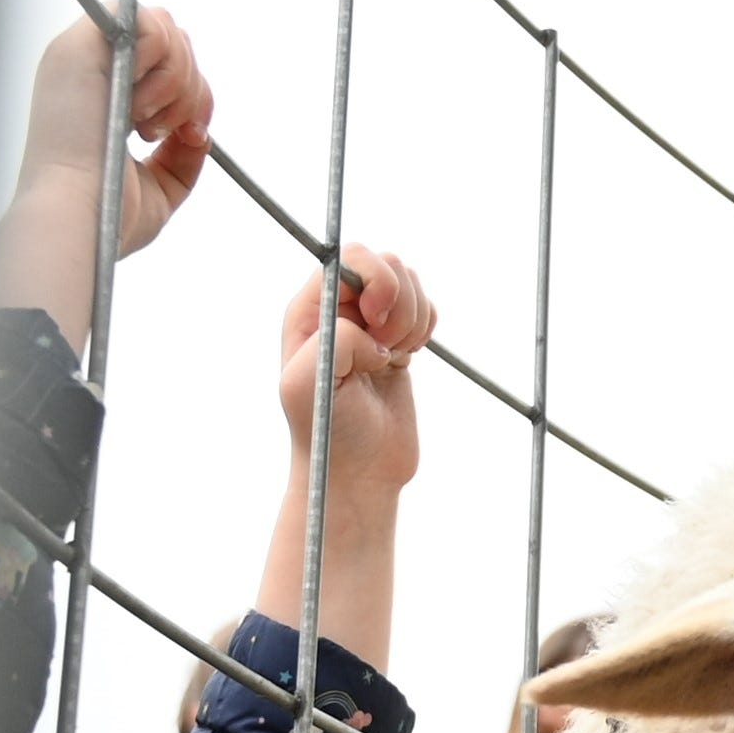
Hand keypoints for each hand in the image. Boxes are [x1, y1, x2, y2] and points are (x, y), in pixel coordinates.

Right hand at [0, 8, 214, 327]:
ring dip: (177, 77)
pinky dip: (162, 60)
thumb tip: (198, 133)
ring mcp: (80, 53)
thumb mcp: (158, 188)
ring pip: (161, 25)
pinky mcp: (79, 45)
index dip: (189, 90)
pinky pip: (142, 17)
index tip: (187, 132)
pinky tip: (140, 106)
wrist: (77, 220)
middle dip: (188, 84)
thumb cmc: (104, 216)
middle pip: (167, 37)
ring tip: (147, 123)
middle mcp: (87, 68)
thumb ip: (179, 157)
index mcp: (98, 94)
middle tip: (164, 130)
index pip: (161, 62)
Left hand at [278, 244, 435, 501]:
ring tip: (393, 357)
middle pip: (386, 263)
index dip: (375, 281)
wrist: (357, 474)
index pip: (351, 259)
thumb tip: (372, 334)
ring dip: (412, 319)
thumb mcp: (308, 384)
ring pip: (410, 283)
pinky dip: (425, 328)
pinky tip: (406, 358)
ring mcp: (371, 323)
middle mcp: (339, 309)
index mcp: (310, 311)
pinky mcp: (398, 341)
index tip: (376, 321)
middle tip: (386, 348)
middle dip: (398, 303)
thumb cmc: (325, 432)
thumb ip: (335, 340)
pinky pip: (425, 309)